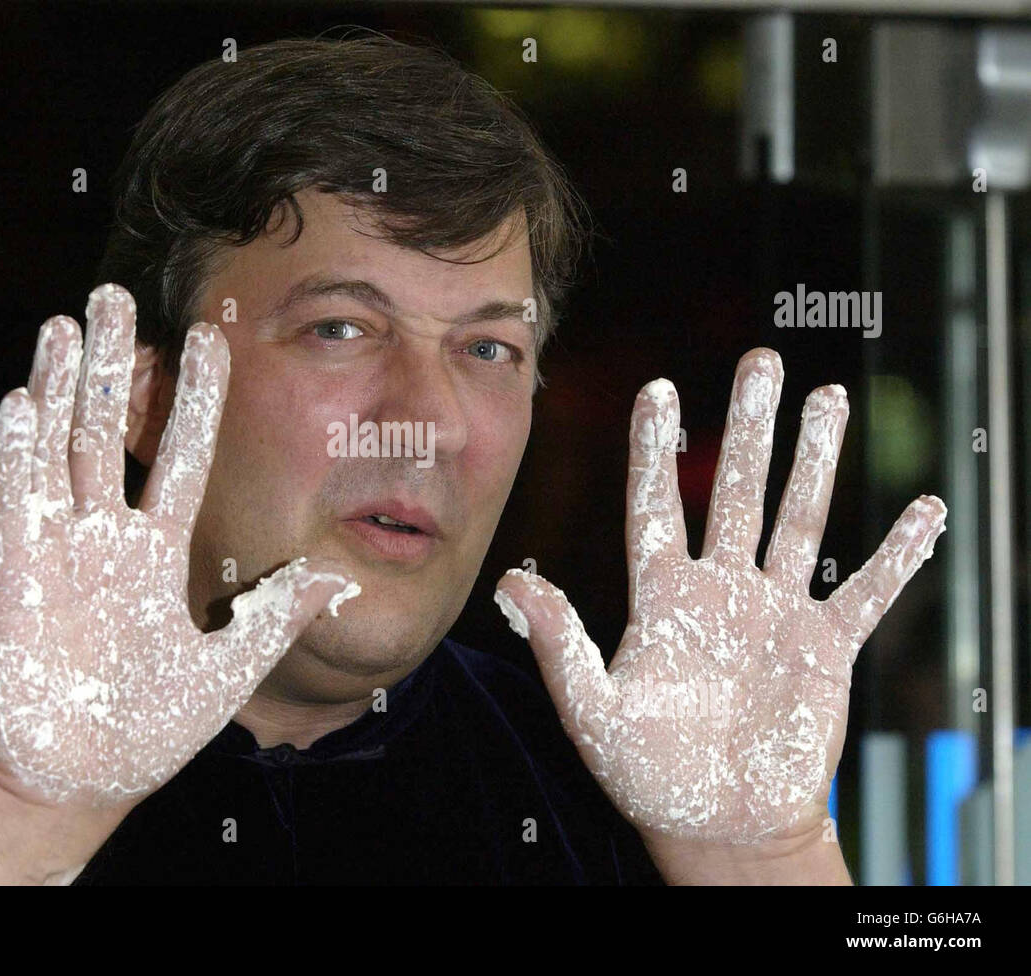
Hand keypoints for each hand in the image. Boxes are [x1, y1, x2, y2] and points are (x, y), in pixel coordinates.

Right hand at [0, 284, 358, 810]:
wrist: (79, 780)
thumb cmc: (150, 727)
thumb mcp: (227, 667)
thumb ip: (274, 617)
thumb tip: (341, 577)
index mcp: (157, 553)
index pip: (181, 457)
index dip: (195, 400)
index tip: (212, 340)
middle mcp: (106, 538)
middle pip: (111, 432)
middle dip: (115, 366)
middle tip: (119, 297)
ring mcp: (57, 551)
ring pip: (60, 451)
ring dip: (62, 388)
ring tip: (70, 324)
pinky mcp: (13, 575)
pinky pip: (16, 504)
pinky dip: (18, 453)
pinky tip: (24, 399)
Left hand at [495, 348, 945, 844]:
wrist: (717, 823)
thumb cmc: (647, 773)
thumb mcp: (592, 711)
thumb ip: (560, 646)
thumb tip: (509, 587)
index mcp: (662, 596)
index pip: (656, 505)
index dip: (656, 448)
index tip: (660, 388)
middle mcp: (720, 588)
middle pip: (735, 491)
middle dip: (749, 427)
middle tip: (761, 360)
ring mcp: (775, 612)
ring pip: (798, 519)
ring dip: (816, 462)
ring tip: (828, 398)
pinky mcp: (826, 648)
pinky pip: (867, 591)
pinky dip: (898, 555)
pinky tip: (927, 510)